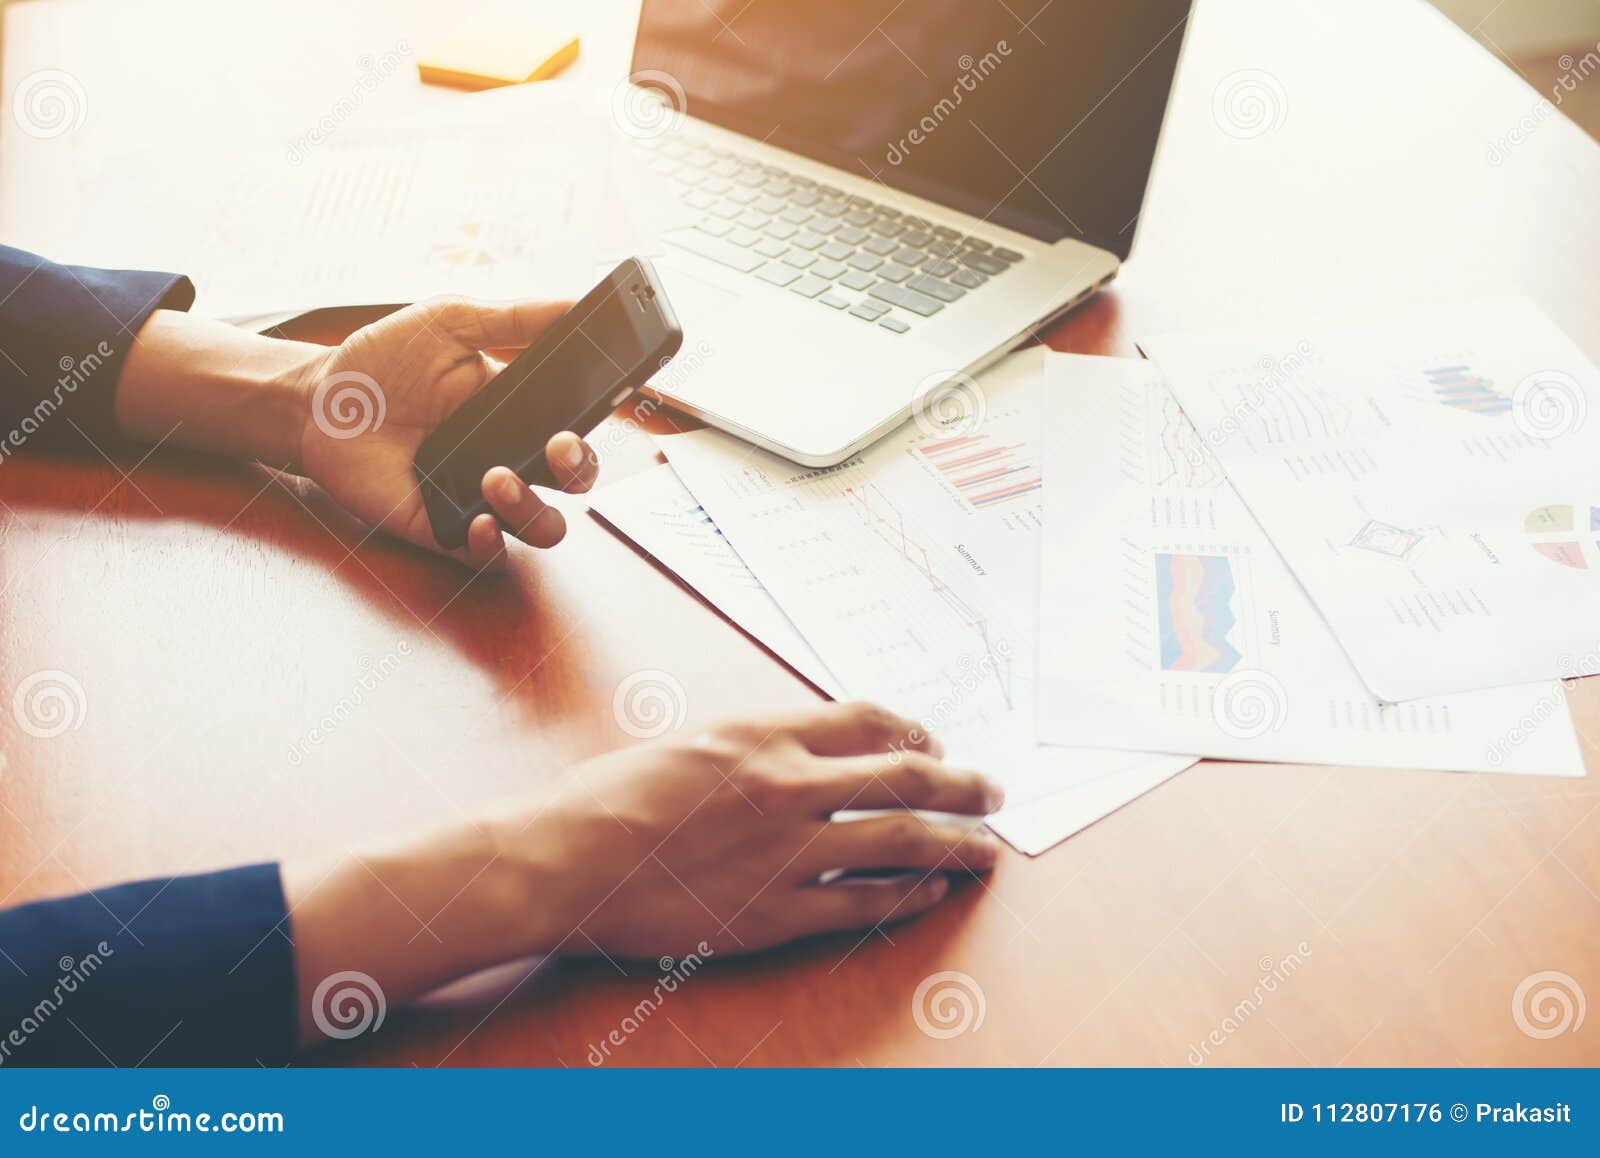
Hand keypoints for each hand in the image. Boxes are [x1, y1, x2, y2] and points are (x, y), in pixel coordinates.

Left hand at [291, 296, 598, 568]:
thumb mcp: (451, 322)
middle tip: (554, 447)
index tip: (602, 410)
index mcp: (519, 415)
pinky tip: (479, 523)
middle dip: (578, 471)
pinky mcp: (441, 528)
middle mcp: (508, 460)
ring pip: (541, 527)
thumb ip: (514, 317)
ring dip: (533, 508)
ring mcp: (477, 498)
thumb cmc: (383, 359)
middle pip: (573, 486)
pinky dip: (492, 546)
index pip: (576, 433)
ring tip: (496, 478)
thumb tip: (575, 303)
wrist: (317, 398)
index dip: (595, 430)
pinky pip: (487, 557)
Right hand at [513, 702, 1006, 958]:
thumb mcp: (688, 743)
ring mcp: (787, 852)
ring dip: (957, 842)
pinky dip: (909, 896)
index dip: (914, 733)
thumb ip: (752, 747)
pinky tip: (933, 893)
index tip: (934, 744)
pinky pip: (864, 904)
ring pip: (902, 841)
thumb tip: (803, 755)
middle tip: (991, 790)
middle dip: (962, 784)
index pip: (867, 721)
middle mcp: (788, 784)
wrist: (562, 859)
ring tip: (987, 847)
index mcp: (762, 733)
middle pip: (905, 777)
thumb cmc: (608, 798)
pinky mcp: (776, 912)